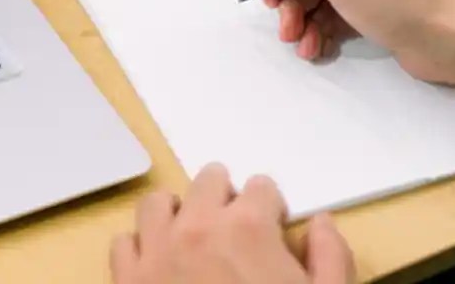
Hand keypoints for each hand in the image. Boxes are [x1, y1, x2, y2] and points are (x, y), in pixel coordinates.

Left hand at [111, 164, 353, 283]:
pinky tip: (157, 267)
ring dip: (176, 213)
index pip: (261, 187)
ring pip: (157, 204)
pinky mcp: (126, 280)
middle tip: (234, 226)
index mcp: (249, 228)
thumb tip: (321, 223)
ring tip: (191, 236)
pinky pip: (124, 243)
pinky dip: (140, 248)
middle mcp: (197, 227)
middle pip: (207, 181)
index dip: (271, 209)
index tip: (273, 229)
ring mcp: (155, 251)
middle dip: (224, 197)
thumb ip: (330, 258)